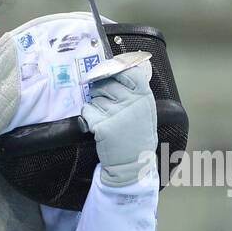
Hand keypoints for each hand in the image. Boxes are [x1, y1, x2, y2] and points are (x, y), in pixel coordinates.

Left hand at [80, 62, 156, 186]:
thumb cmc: (137, 134)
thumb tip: (112, 69)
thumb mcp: (144, 108)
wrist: (133, 162)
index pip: (126, 69)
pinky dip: (89, 117)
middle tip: (107, 104)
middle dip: (100, 90)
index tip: (106, 72)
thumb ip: (133, 90)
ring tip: (107, 119)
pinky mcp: (102, 125)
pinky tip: (99, 127)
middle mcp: (132, 101)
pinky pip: (87, 111)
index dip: (112, 68)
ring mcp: (116, 113)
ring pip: (94, 97)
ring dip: (95, 106)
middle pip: (104, 81)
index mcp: (144, 95)